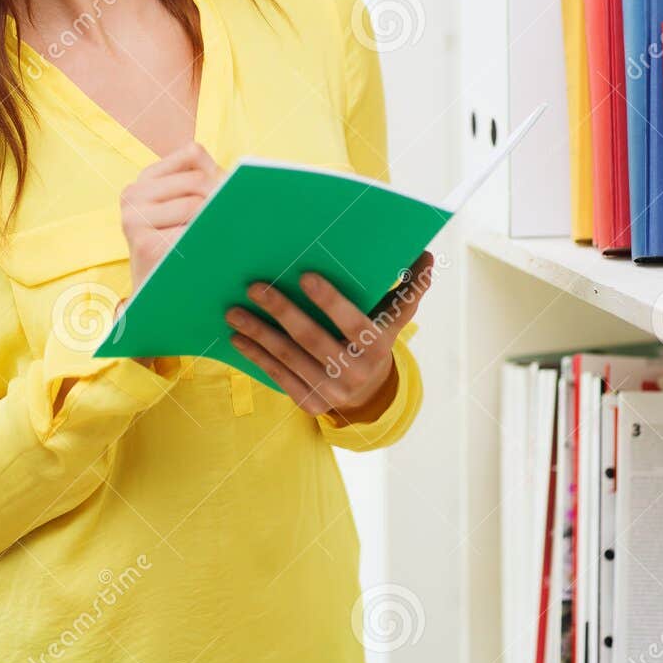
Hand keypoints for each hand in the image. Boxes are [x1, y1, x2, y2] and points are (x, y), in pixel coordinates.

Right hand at [119, 140, 222, 296]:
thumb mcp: (181, 206)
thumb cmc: (175, 245)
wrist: (152, 294)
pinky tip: (211, 252)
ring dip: (216, 220)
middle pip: (198, 180)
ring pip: (197, 205)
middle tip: (233, 218)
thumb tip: (238, 174)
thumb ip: (202, 177)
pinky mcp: (146, 246)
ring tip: (219, 237)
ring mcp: (135, 221)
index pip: (193, 153)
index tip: (224, 195)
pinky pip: (192, 232)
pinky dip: (209, 240)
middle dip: (221, 197)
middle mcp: (133, 195)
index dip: (217, 171)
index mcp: (143, 180)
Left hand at [224, 250, 434, 420]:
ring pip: (289, 359)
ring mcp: (332, 392)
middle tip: (255, 286)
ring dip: (258, 334)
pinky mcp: (311, 404)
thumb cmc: (376, 339)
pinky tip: (238, 338)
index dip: (330, 300)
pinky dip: (256, 357)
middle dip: (282, 311)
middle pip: (312, 339)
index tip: (304, 276)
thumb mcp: (393, 318)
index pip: (352, 322)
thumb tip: (428, 258)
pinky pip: (279, 378)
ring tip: (234, 311)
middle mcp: (355, 372)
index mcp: (377, 347)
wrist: (369, 393)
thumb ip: (408, 290)